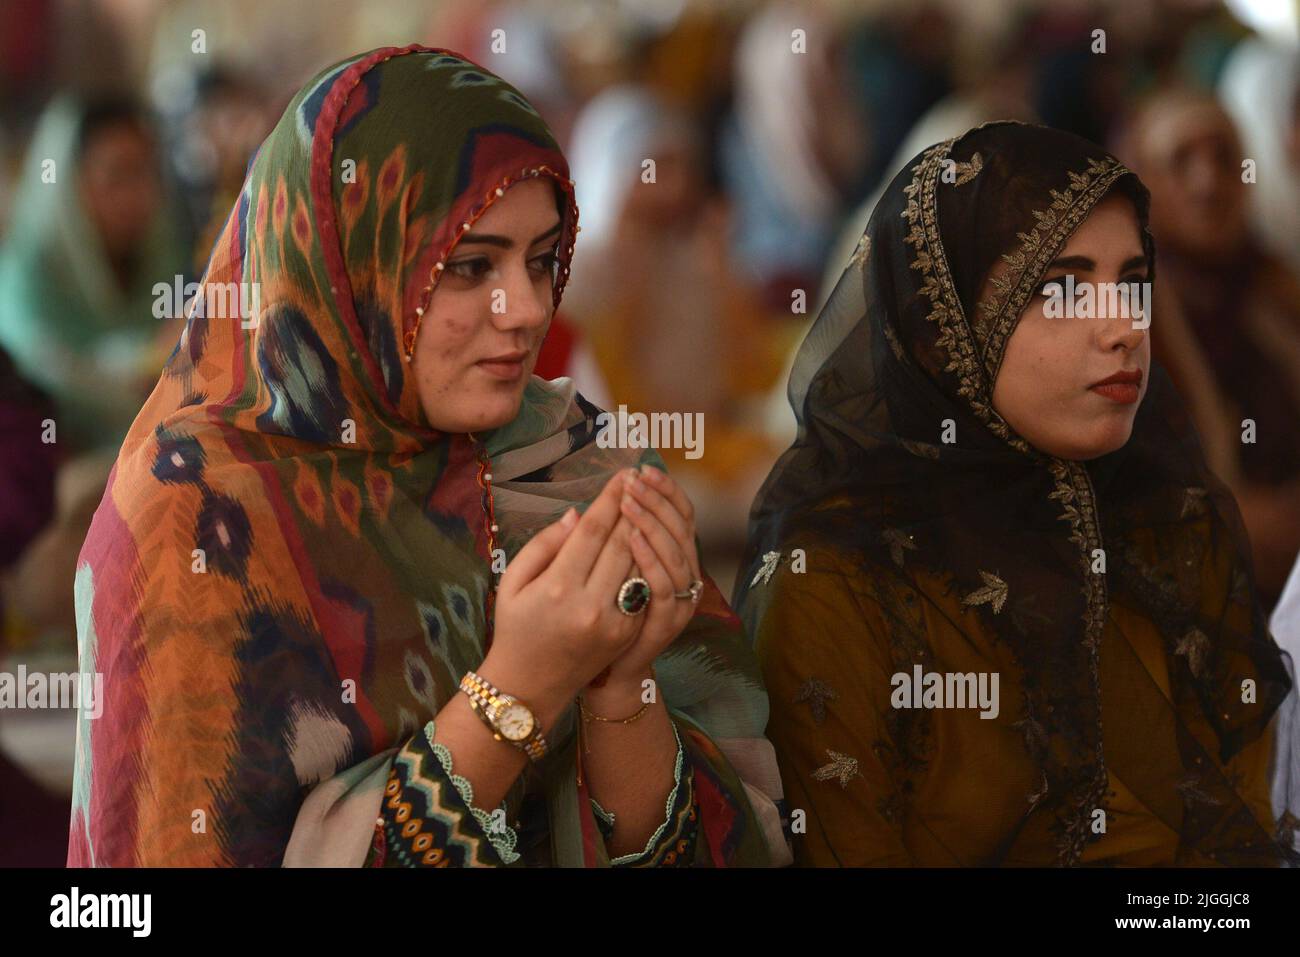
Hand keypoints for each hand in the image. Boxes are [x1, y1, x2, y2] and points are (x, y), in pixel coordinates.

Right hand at [482, 468, 645, 725]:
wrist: (529, 686)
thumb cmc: (514, 627)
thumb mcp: (512, 582)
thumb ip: (544, 545)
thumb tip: (578, 515)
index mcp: (557, 587)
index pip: (592, 532)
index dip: (609, 500)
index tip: (621, 475)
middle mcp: (589, 604)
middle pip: (620, 544)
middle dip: (632, 508)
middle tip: (640, 481)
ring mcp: (612, 622)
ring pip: (638, 565)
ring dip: (645, 531)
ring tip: (647, 504)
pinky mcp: (626, 634)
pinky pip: (642, 589)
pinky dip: (646, 562)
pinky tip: (645, 541)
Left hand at [599, 464, 702, 688]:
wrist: (609, 671)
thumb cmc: (606, 614)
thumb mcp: (613, 568)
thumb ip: (618, 536)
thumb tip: (603, 501)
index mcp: (676, 557)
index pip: (681, 514)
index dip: (665, 489)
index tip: (641, 469)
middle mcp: (686, 575)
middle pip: (680, 527)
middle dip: (656, 499)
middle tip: (632, 480)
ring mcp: (681, 600)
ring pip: (675, 552)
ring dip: (652, 522)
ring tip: (628, 501)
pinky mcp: (667, 623)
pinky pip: (664, 585)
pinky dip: (649, 558)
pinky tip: (631, 537)